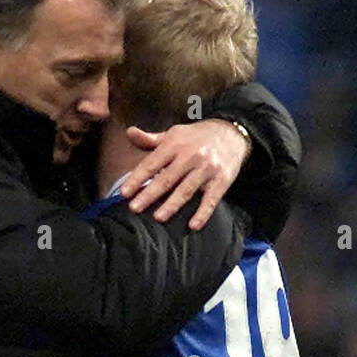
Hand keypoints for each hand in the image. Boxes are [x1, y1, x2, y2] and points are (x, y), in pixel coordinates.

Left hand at [120, 118, 250, 229]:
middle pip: (167, 178)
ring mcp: (207, 168)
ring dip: (172, 205)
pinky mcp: (222, 180)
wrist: (233, 132)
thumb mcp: (174, 134)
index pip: (152, 163)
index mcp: (175, 144)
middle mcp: (191, 155)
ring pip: (186, 189)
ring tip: (158, 217)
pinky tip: (193, 225)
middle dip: (149, 194)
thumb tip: (129, 133)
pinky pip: (211, 200)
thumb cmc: (197, 137)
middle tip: (134, 208)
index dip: (137, 178)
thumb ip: (151, 139)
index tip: (124, 193)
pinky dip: (203, 213)